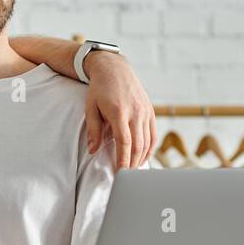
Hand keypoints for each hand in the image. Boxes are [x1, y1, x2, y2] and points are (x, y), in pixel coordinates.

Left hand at [82, 50, 156, 168]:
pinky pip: (153, 134)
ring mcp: (145, 111)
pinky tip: (143, 157)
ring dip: (141, 158)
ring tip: (133, 170)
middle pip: (138, 145)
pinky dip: (150, 148)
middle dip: (133, 163)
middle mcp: (135, 112)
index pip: (124, 142)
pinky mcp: (150, 110)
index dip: (123, 160)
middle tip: (126, 177)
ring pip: (147, 141)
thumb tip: (93, 151)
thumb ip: (93, 130)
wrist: (114, 68)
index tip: (120, 173)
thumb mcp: (90, 108)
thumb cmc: (99, 89)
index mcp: (119, 112)